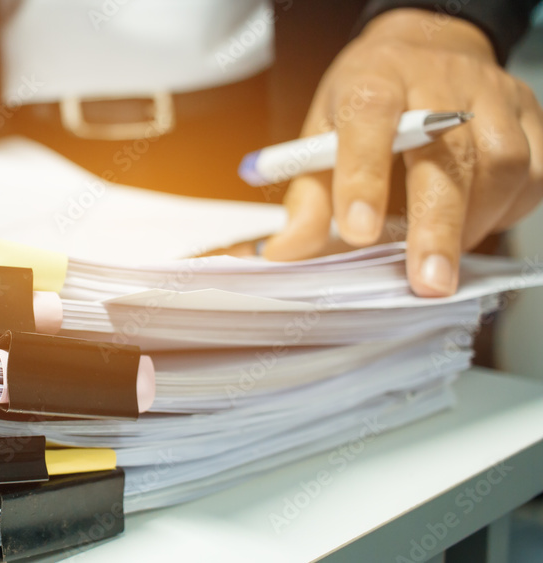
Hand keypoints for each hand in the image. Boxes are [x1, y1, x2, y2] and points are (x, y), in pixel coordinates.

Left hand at [264, 8, 542, 296]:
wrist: (423, 52)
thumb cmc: (367, 104)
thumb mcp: (321, 137)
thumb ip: (307, 198)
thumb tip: (286, 250)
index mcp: (375, 80)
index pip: (369, 119)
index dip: (363, 175)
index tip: (358, 230)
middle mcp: (438, 80)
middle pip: (447, 151)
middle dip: (436, 224)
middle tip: (425, 279)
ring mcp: (490, 95)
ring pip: (500, 162)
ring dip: (472, 222)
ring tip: (440, 257)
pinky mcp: (527, 115)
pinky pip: (532, 173)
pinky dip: (506, 211)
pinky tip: (474, 224)